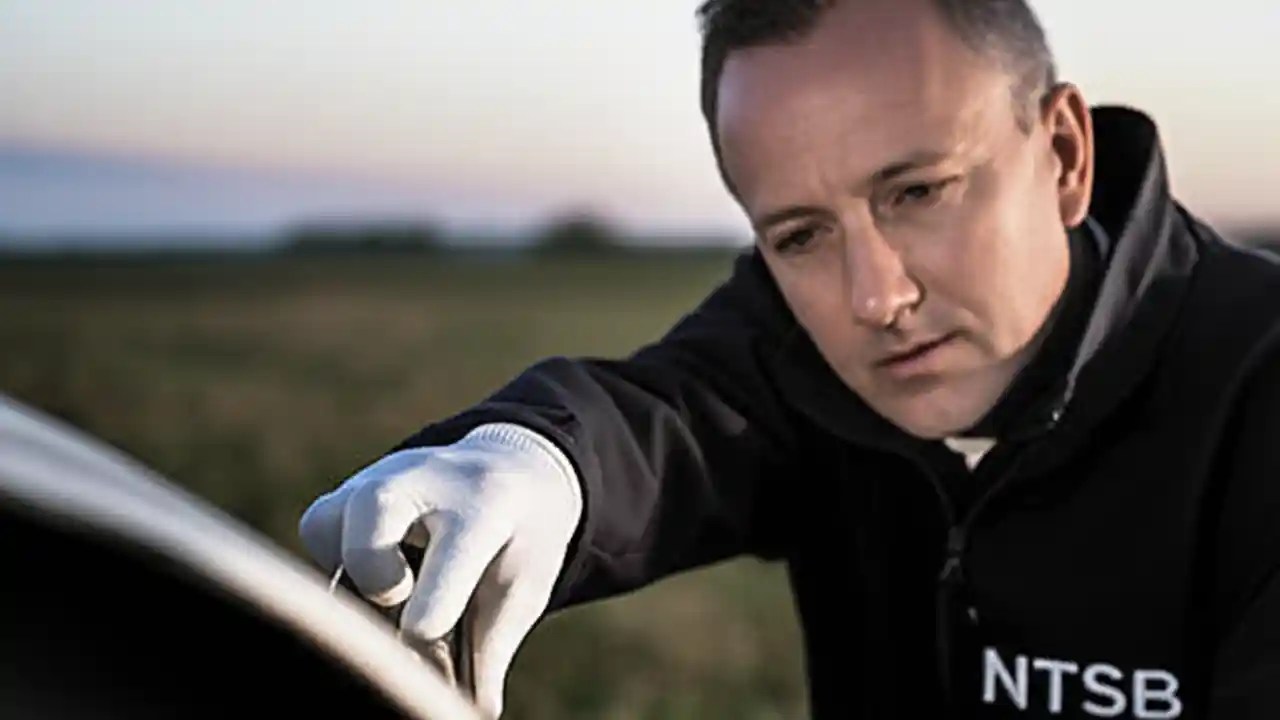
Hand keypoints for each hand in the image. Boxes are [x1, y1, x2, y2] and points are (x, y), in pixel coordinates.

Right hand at [298, 423, 582, 717]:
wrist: (511, 469)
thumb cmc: (518, 542)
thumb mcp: (523, 588)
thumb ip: (490, 650)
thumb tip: (470, 711)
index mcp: (486, 505)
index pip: (446, 563)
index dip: (427, 620)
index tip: (421, 644)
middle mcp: (426, 479)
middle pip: (372, 513)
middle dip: (376, 573)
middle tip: (401, 596)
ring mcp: (380, 476)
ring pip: (327, 524)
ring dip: (349, 574)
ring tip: (392, 588)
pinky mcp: (347, 489)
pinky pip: (316, 528)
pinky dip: (333, 561)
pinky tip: (373, 573)